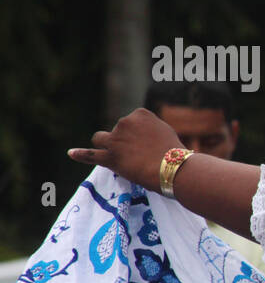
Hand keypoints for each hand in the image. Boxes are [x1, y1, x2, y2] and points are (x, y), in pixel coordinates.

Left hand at [67, 109, 182, 191]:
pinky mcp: (110, 157)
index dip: (138, 135)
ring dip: (107, 146)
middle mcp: (124, 122)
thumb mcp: (165, 131)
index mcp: (140, 113)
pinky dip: (80, 154)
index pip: (132, 122)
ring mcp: (115, 139)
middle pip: (117, 130)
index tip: (149, 144)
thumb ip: (150, 129)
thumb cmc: (176, 152)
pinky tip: (71, 153)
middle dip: (124, 141)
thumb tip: (142, 136)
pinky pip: (90, 155)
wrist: (174, 168)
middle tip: (142, 155)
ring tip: (121, 157)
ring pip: (101, 139)